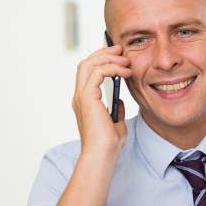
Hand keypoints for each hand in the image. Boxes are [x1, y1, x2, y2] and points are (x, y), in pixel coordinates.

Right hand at [73, 44, 131, 160]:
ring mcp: (82, 96)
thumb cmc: (109, 145)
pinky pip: (97, 73)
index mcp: (85, 101)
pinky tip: (125, 71)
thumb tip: (119, 100)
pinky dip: (111, 68)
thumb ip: (116, 109)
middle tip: (121, 50)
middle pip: (86, 63)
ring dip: (109, 58)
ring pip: (89, 64)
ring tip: (125, 59)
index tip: (119, 57)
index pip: (89, 72)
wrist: (103, 155)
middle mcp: (80, 96)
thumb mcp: (116, 122)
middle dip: (104, 53)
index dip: (103, 61)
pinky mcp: (87, 98)